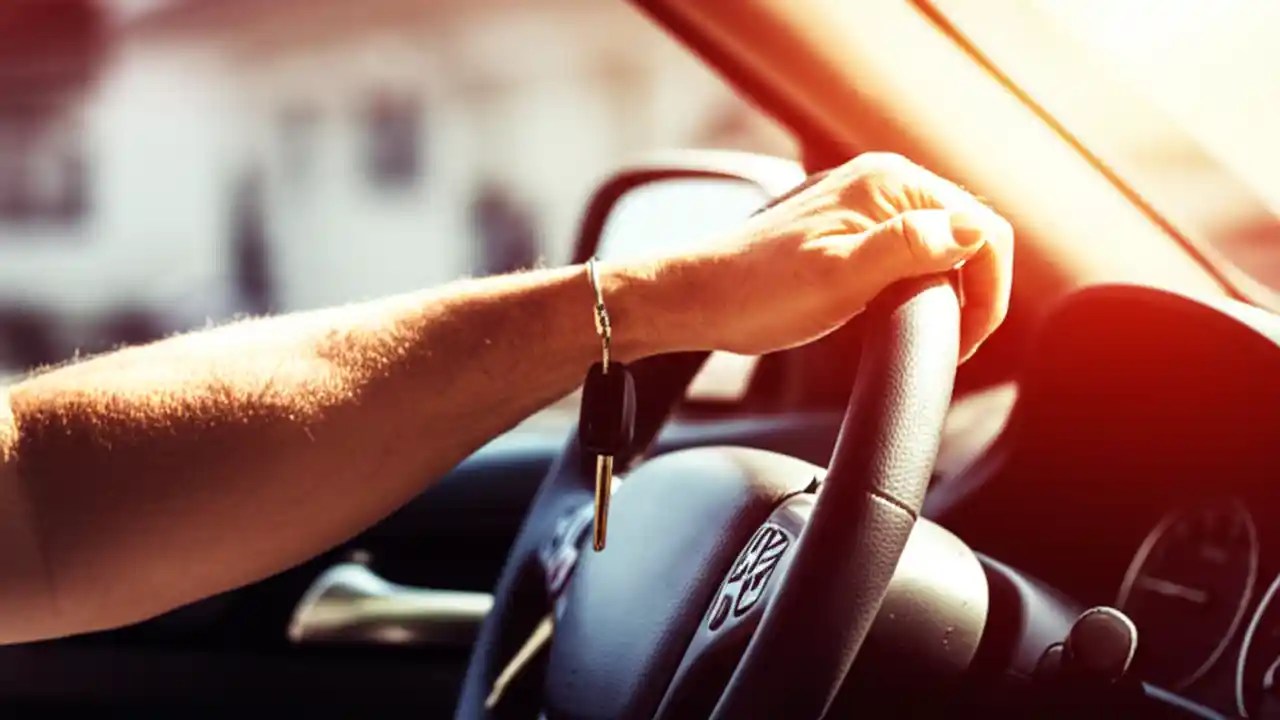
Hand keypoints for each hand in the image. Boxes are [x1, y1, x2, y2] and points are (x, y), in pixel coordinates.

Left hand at [615, 153, 1013, 361]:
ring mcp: (866, 200)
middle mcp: (884, 179)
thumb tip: (974, 230)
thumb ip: (910, 247)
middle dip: (972, 292)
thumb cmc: (759, 293)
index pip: (986, 229)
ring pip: (942, 245)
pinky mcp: (851, 224)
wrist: (699, 299)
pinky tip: (899, 312)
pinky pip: (910, 249)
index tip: (964, 340)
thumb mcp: (840, 277)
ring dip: (947, 290)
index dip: (990, 290)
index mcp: (892, 182)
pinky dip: (920, 284)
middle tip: (948, 344)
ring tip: (926, 332)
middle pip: (968, 235)